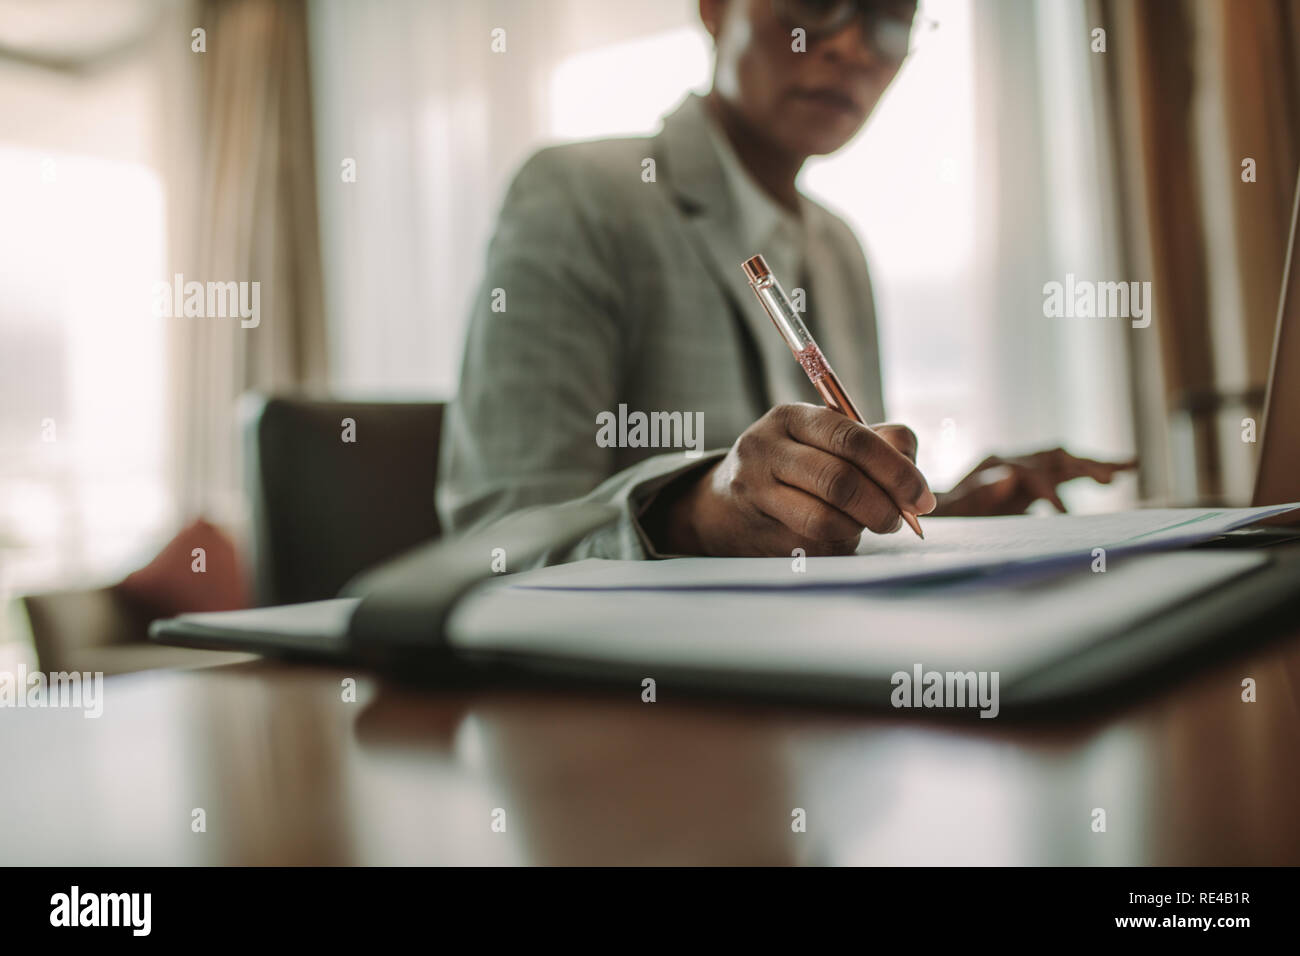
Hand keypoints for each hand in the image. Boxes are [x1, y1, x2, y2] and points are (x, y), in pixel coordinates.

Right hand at [643, 403, 936, 556]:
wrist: (728, 504)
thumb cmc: (796, 467)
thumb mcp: (829, 440)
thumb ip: (879, 444)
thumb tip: (915, 476)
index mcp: (792, 417)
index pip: (852, 439)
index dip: (896, 471)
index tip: (922, 498)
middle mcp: (766, 449)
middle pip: (840, 481)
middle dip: (883, 506)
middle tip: (900, 520)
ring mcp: (756, 491)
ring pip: (826, 520)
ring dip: (860, 529)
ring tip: (868, 525)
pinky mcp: (756, 530)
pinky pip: (814, 546)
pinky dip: (840, 545)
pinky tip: (839, 535)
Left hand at [934, 448, 1136, 516]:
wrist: (933, 510)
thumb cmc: (944, 515)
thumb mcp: (955, 509)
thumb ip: (979, 493)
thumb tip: (1010, 476)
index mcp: (992, 465)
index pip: (1029, 472)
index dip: (1048, 491)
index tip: (1063, 513)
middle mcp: (1011, 460)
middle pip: (1054, 457)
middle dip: (1083, 467)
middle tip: (1111, 479)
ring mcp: (1023, 466)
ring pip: (1065, 459)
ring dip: (1095, 464)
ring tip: (1129, 467)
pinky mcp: (1032, 477)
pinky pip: (1065, 471)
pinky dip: (1091, 470)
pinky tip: (1118, 472)